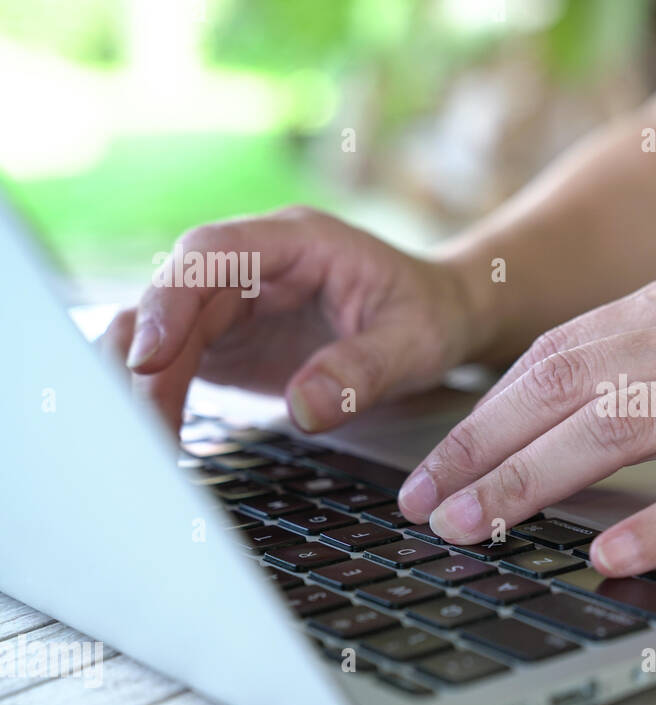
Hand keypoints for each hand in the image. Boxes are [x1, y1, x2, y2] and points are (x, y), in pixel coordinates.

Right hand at [100, 206, 492, 431]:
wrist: (439, 317)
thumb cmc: (429, 316)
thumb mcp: (413, 343)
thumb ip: (363, 371)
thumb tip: (305, 410)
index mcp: (297, 242)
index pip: (213, 252)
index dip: (172, 298)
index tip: (152, 357)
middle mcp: (255, 264)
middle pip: (174, 296)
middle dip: (150, 358)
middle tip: (144, 423)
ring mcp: (236, 300)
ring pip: (164, 329)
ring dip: (147, 381)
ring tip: (151, 440)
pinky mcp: (230, 339)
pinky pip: (177, 360)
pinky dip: (163, 396)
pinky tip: (162, 436)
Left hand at [397, 267, 655, 576]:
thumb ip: (651, 365)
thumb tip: (547, 426)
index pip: (558, 352)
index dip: (487, 411)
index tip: (437, 463)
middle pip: (572, 384)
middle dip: (487, 448)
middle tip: (431, 505)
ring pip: (625, 425)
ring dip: (539, 480)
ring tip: (483, 527)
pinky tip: (611, 554)